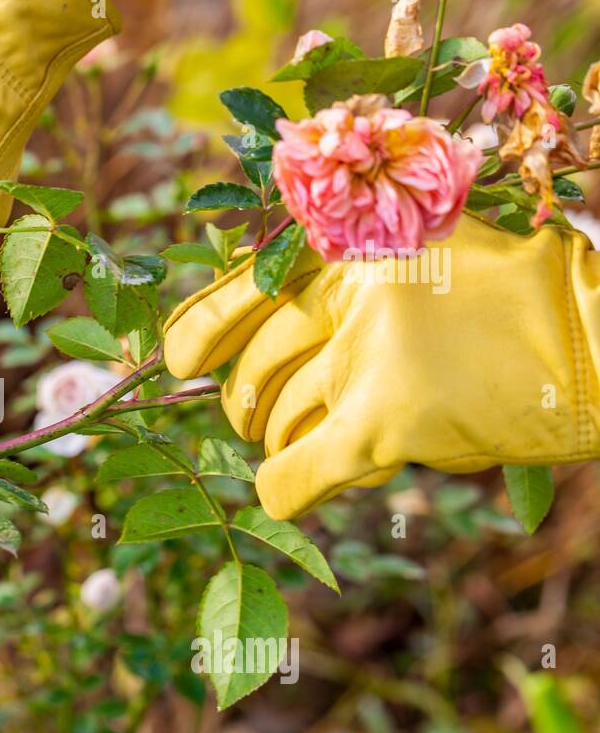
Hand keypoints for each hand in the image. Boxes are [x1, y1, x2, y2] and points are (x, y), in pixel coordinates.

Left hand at [163, 215, 599, 518]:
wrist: (597, 341)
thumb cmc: (516, 300)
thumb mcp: (430, 253)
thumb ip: (354, 269)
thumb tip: (264, 315)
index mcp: (356, 245)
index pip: (243, 288)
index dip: (196, 329)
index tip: (174, 360)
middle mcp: (351, 295)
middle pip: (255, 366)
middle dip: (244, 401)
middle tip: (260, 415)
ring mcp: (367, 358)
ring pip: (274, 421)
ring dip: (275, 441)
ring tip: (306, 442)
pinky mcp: (387, 423)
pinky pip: (297, 472)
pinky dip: (279, 486)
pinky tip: (278, 487)